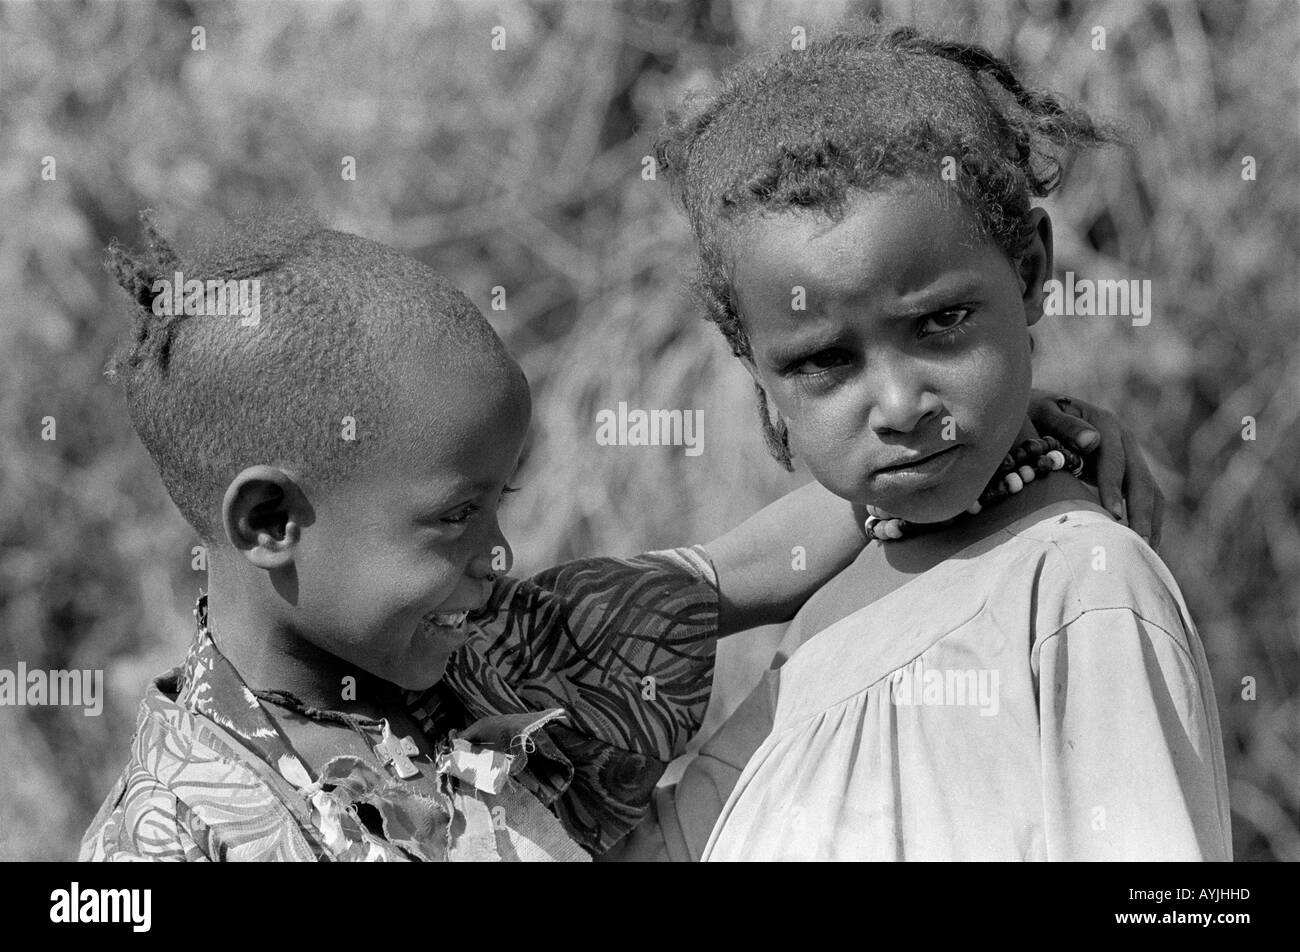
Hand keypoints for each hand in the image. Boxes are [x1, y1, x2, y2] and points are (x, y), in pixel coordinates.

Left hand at [1028, 390, 1163, 548]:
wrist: (1041, 410)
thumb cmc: (1033, 413)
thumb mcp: (1042, 412)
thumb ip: (1064, 425)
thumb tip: (1092, 441)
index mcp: (1104, 424)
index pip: (1113, 459)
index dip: (1113, 487)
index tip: (1112, 515)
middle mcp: (1124, 439)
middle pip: (1140, 478)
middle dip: (1140, 511)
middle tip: (1136, 542)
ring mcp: (1129, 455)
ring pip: (1149, 490)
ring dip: (1150, 520)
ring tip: (1145, 552)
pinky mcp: (1128, 471)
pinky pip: (1144, 497)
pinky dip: (1147, 520)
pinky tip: (1143, 546)